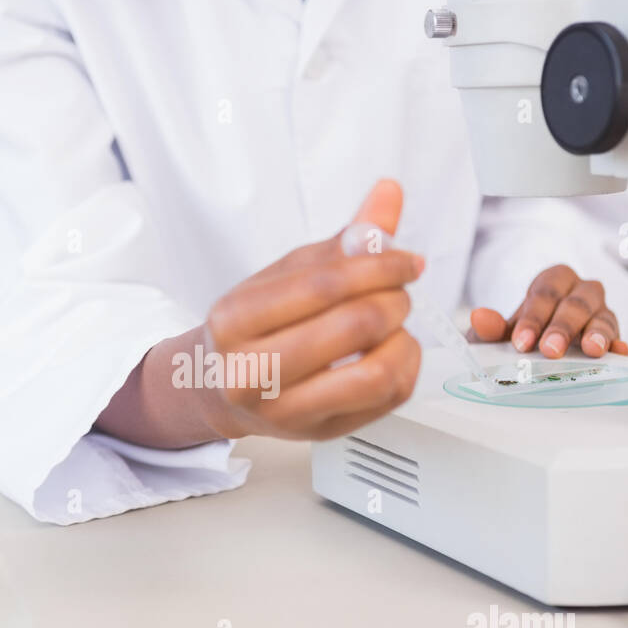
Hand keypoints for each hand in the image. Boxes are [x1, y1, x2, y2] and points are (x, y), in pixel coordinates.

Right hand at [202, 179, 423, 439]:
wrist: (221, 387)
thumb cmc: (257, 326)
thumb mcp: (285, 274)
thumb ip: (341, 240)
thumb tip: (390, 193)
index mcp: (233, 320)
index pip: (323, 285)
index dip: (379, 266)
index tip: (406, 260)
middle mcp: (251, 372)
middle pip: (354, 327)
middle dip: (394, 300)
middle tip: (399, 292)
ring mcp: (284, 412)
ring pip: (375, 374)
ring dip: (403, 339)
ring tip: (395, 324)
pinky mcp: (318, 434)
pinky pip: (387, 400)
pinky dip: (406, 367)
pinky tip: (393, 349)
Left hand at [468, 264, 627, 358]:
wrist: (544, 343)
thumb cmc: (526, 332)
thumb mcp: (505, 330)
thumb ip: (492, 327)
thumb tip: (478, 318)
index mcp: (554, 281)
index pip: (545, 294)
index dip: (533, 318)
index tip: (521, 343)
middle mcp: (581, 291)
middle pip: (575, 303)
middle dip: (562, 327)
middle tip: (550, 350)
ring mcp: (600, 311)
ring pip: (602, 317)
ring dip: (596, 334)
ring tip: (591, 350)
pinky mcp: (612, 334)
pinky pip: (618, 336)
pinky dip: (618, 344)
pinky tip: (619, 353)